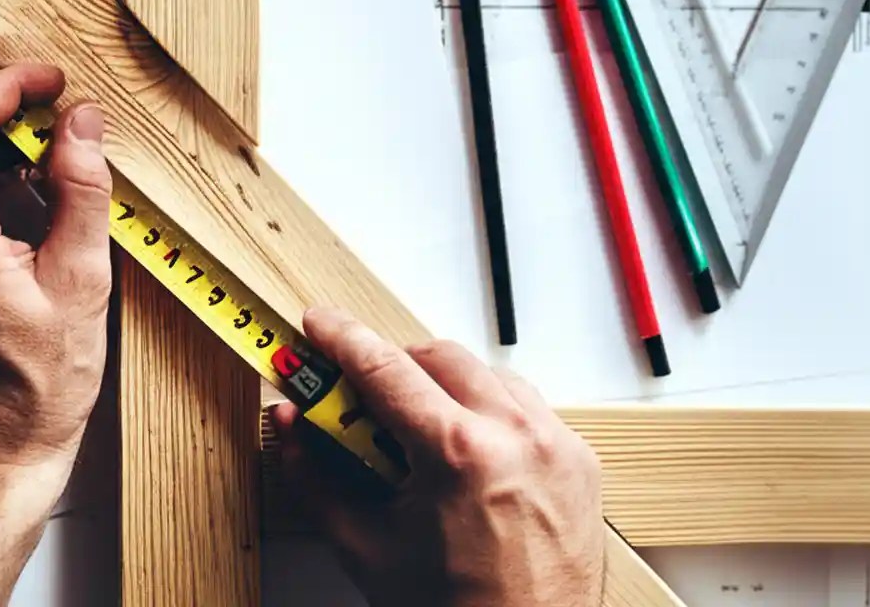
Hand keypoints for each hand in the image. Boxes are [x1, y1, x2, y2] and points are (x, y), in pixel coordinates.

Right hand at [273, 307, 603, 606]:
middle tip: (358, 397)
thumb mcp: (366, 545)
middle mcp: (516, 436)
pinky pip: (525, 405)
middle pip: (437, 357)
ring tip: (415, 430)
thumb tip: (291, 427)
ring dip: (443, 385)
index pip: (384, 368)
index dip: (342, 338)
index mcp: (460, 454)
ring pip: (485, 373)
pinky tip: (464, 447)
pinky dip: (488, 410)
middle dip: (391, 365)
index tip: (320, 324)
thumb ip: (317, 476)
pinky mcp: (578, 459)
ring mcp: (555, 445)